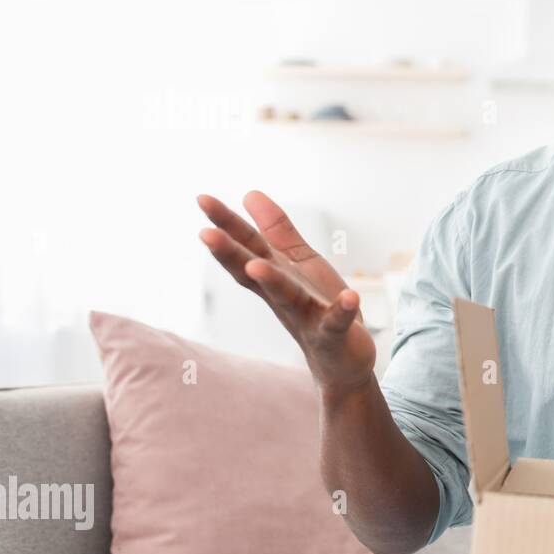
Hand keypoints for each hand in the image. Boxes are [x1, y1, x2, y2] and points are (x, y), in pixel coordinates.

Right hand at [196, 190, 376, 396]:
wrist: (341, 360)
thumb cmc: (316, 306)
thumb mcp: (298, 264)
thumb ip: (277, 232)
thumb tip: (249, 193)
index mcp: (274, 276)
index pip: (246, 247)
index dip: (226, 224)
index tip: (202, 198)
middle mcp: (283, 297)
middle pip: (253, 273)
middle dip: (231, 255)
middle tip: (205, 233)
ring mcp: (306, 318)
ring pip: (287, 298)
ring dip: (273, 282)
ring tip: (256, 266)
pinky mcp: (333, 336)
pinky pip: (337, 323)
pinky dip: (342, 311)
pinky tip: (351, 297)